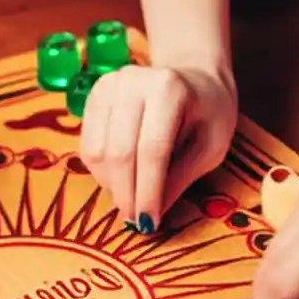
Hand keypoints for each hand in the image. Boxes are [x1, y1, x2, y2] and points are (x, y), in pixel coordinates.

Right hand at [79, 64, 237, 232]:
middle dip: (127, 194)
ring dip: (112, 186)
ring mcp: (108, 86)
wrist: (194, 75)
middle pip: (119, 152)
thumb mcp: (211, 147)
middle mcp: (133, 81)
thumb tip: (151, 215)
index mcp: (169, 89)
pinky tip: (121, 178)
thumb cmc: (208, 112)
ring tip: (132, 196)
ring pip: (97, 153)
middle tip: (136, 222)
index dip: (148, 192)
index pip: (152, 150)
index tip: (150, 223)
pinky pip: (87, 147)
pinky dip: (101, 173)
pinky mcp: (94, 96)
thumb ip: (180, 178)